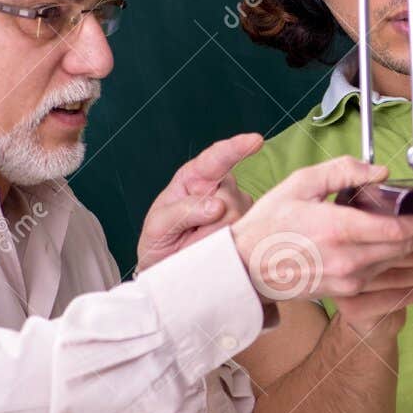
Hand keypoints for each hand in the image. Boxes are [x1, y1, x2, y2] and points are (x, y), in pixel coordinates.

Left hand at [136, 133, 261, 272]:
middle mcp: (222, 188)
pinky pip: (248, 237)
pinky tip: (218, 250)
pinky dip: (230, 247)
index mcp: (196, 177)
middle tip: (188, 237)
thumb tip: (217, 206)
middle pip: (230, 199)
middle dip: (208, 223)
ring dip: (215, 238)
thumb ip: (182, 212)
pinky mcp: (250, 230)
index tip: (255, 142)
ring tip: (199, 244)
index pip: (217, 158)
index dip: (236, 148)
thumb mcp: (158, 226)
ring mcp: (239, 209)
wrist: (170, 270)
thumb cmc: (161, 242)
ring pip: (239, 221)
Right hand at [230, 155, 412, 302]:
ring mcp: (348, 280)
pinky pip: (386, 285)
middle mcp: (348, 259)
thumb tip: (380, 172)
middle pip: (406, 248)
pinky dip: (410, 278)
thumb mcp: (301, 183)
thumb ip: (343, 172)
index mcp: (339, 229)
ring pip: (399, 268)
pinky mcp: (345, 293)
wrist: (244, 267)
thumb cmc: (270, 221)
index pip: (399, 227)